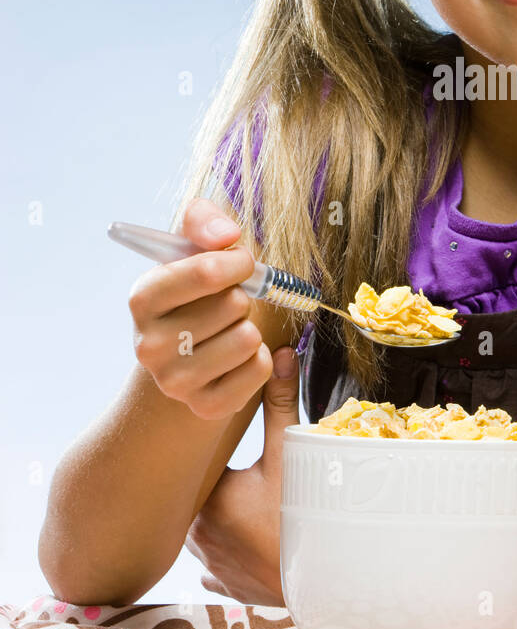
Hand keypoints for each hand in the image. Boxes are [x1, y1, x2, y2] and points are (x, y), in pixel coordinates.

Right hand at [129, 196, 273, 420]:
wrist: (188, 353)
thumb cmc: (197, 289)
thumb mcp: (193, 247)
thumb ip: (203, 221)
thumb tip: (226, 236)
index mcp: (142, 298)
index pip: (207, 271)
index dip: (237, 262)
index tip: (241, 263)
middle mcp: (149, 345)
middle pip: (234, 304)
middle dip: (242, 298)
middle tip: (227, 306)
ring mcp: (173, 381)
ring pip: (247, 338)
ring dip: (251, 329)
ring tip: (230, 331)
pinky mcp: (204, 406)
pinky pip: (259, 370)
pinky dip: (261, 360)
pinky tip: (239, 358)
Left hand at [184, 345, 299, 605]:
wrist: (325, 580)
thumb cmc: (306, 515)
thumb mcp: (292, 455)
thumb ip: (281, 404)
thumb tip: (282, 353)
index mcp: (209, 496)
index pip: (204, 463)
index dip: (223, 453)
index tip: (239, 447)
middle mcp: (198, 533)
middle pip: (205, 495)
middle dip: (224, 486)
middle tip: (251, 479)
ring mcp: (208, 563)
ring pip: (205, 529)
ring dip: (223, 520)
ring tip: (252, 510)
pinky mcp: (222, 586)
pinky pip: (214, 564)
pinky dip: (228, 554)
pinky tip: (247, 544)